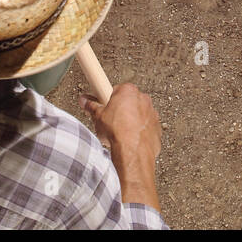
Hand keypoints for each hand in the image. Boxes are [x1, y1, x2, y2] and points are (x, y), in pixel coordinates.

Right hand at [81, 84, 162, 209]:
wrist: (133, 150)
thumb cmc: (118, 131)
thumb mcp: (97, 116)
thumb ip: (91, 106)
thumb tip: (85, 101)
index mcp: (128, 91)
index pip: (116, 90)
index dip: (108, 100)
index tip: (103, 106)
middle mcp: (143, 98)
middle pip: (128, 102)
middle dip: (120, 110)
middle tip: (110, 121)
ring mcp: (152, 112)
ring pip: (138, 114)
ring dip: (130, 121)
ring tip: (119, 133)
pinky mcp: (156, 127)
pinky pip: (146, 127)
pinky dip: (139, 132)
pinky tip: (129, 139)